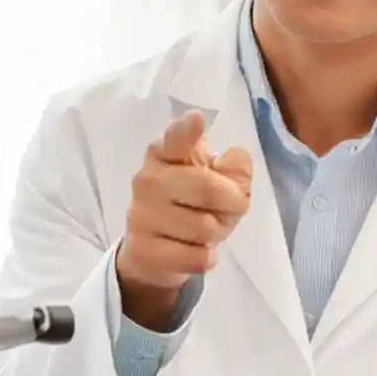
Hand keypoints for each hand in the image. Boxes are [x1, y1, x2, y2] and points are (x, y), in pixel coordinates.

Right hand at [115, 110, 252, 329]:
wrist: (153, 252)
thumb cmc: (192, 204)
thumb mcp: (218, 181)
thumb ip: (233, 168)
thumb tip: (234, 159)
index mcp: (165, 152)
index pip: (176, 138)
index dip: (187, 130)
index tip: (197, 118)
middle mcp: (148, 179)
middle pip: (208, 188)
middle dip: (232, 203)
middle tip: (227, 208)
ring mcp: (142, 215)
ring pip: (205, 227)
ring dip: (217, 232)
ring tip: (205, 230)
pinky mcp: (145, 250)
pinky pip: (197, 257)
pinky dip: (206, 257)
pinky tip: (194, 251)